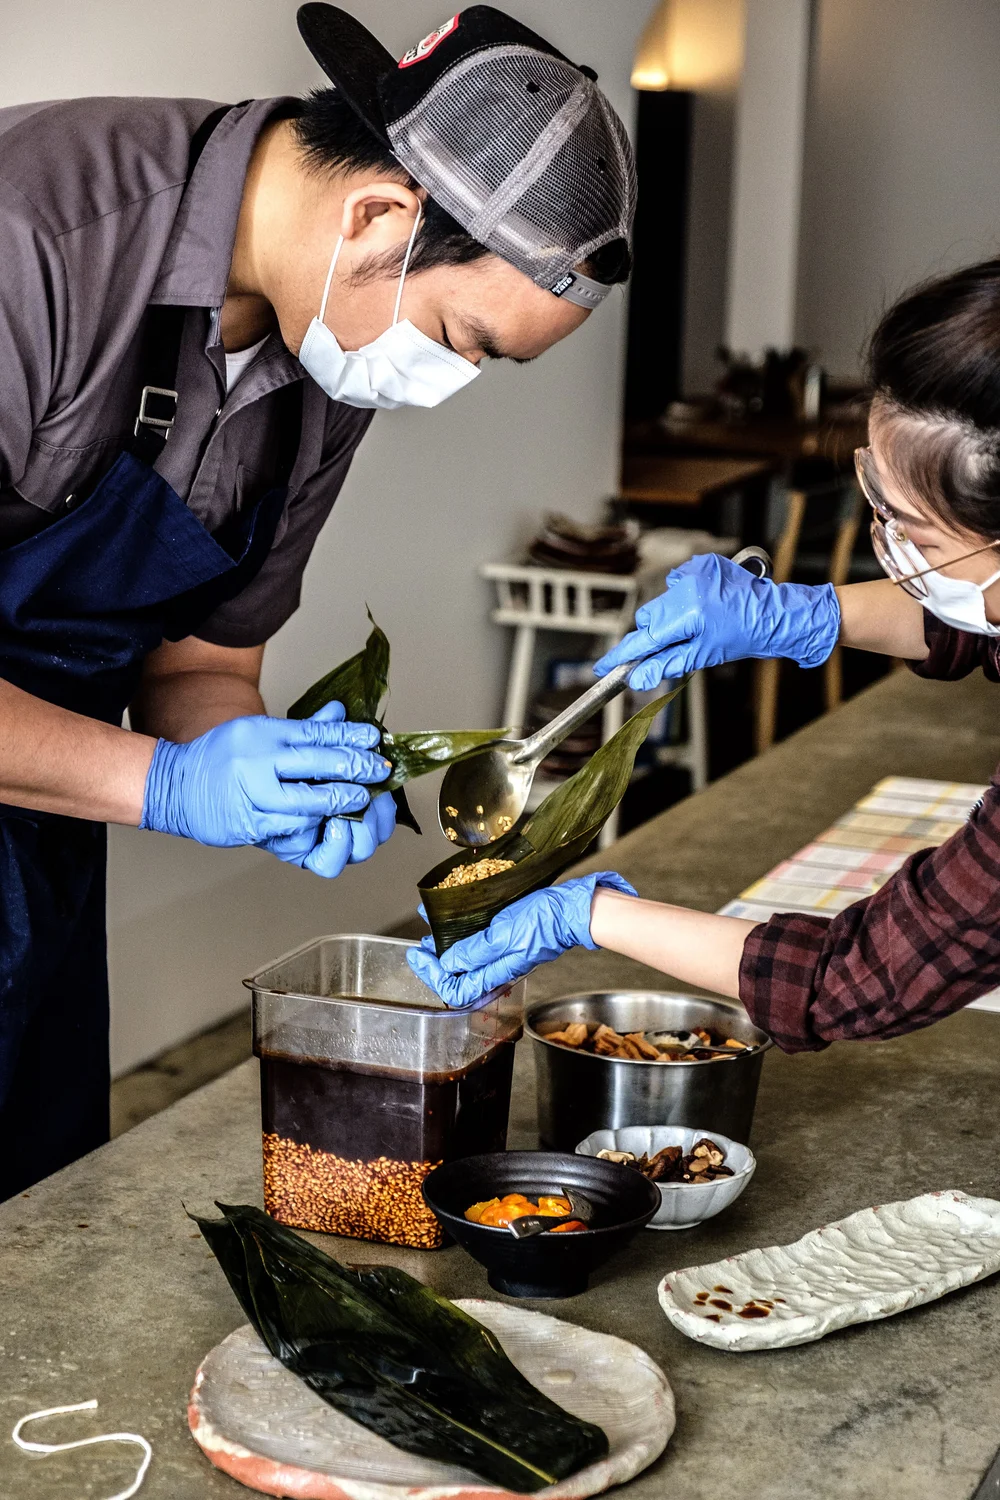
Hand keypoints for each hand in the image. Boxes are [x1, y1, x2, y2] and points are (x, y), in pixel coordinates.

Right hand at [140, 700, 392, 875]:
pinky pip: (293, 832)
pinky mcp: (250, 826)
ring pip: (310, 805)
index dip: (351, 736)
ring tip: (359, 801)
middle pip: (319, 764)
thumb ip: (303, 729)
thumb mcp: (259, 732)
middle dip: (355, 769)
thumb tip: (341, 711)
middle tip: (377, 772)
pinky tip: (329, 823)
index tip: (374, 739)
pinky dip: (316, 829)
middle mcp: (258, 763)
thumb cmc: (222, 758)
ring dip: (340, 804)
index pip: (316, 733)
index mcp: (262, 734)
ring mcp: (253, 797)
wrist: (175, 787)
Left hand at [406, 872, 637, 1009]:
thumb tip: (448, 965)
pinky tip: (452, 916)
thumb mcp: (504, 935)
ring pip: (466, 959)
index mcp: (496, 973)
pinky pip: (478, 942)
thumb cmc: (544, 922)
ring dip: (445, 946)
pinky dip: (461, 933)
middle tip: (420, 946)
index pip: (455, 990)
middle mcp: (497, 968)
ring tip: (430, 929)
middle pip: (458, 977)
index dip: (432, 976)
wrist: (573, 909)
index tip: (417, 956)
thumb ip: (476, 951)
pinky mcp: (509, 940)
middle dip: (434, 963)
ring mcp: (503, 954)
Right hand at [594, 553, 840, 690]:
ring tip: (698, 624)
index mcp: (688, 613)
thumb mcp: (703, 656)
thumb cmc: (745, 637)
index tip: (603, 667)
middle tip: (674, 644)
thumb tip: (637, 679)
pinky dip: (683, 597)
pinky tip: (704, 606)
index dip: (622, 655)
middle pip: (649, 617)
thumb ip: (666, 664)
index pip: (645, 638)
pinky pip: (677, 584)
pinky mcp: (701, 564)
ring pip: (662, 601)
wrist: (777, 614)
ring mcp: (693, 572)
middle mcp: (686, 587)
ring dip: (670, 616)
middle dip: (655, 634)